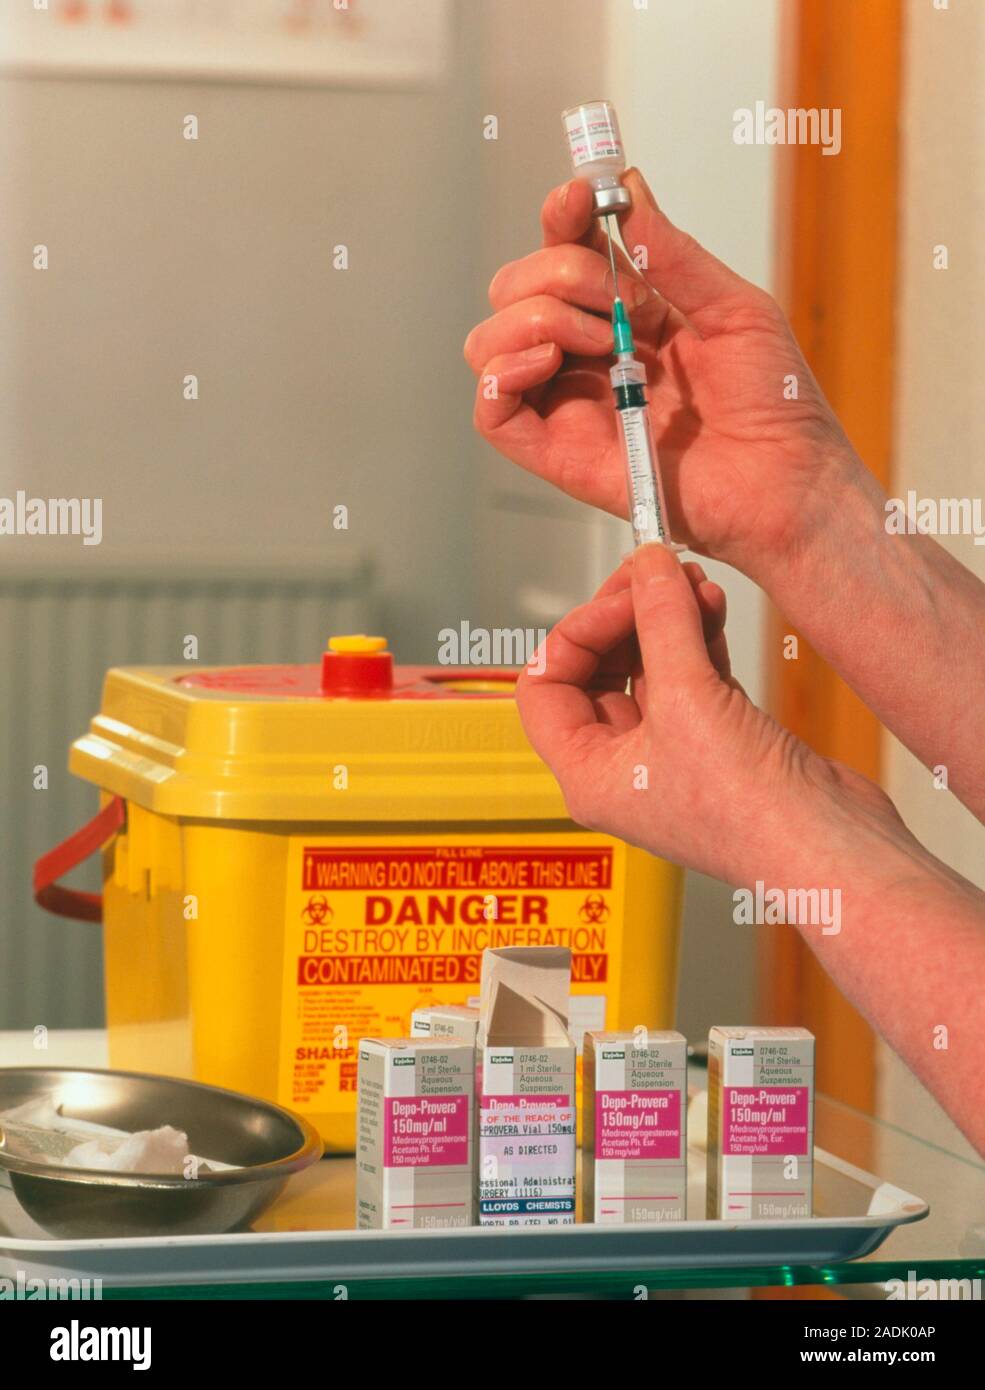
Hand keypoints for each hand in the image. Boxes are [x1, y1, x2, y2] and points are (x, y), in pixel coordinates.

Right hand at [464, 170, 867, 580]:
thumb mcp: (733, 308)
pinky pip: (492, 414)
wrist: (788, 482)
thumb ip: (673, 252)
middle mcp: (589, 358)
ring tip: (597, 338)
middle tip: (613, 294)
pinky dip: (500, 375)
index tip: (582, 196)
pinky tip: (548, 362)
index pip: (564, 253)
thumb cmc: (777, 405)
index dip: (561, 217)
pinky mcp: (560, 455)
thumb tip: (625, 187)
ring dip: (532, 318)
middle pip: (515, 290)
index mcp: (629, 316)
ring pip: (491, 344)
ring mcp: (571, 406)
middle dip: (555, 271)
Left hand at [515, 544, 899, 884]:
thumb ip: (662, 621)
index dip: (577, 633)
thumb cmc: (750, 814)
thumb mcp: (688, 700)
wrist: (831, 847)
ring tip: (689, 580)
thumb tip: (647, 568)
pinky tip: (712, 606)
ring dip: (665, 620)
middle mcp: (622, 768)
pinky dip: (698, 638)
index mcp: (588, 774)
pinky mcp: (718, 741)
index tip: (622, 595)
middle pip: (596, 671)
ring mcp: (671, 754)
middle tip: (651, 574)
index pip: (545, 686)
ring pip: (649, 669)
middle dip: (624, 617)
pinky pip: (692, 676)